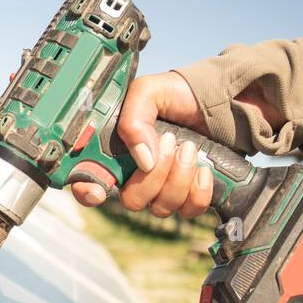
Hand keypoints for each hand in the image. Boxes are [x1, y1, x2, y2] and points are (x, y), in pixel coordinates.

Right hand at [70, 71, 213, 217]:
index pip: (87, 182)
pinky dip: (199, 191)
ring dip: (178, 177)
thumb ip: (134, 120)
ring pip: (161, 207)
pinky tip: (203, 169)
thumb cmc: (176, 94)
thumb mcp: (148, 92)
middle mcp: (135, 176)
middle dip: (153, 176)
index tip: (100, 192)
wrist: (215, 99)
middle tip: (169, 141)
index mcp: (115, 153)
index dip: (87, 192)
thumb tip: (143, 160)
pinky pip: (189, 210)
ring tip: (190, 147)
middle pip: (131, 200)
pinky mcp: (190, 197)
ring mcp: (163, 190)